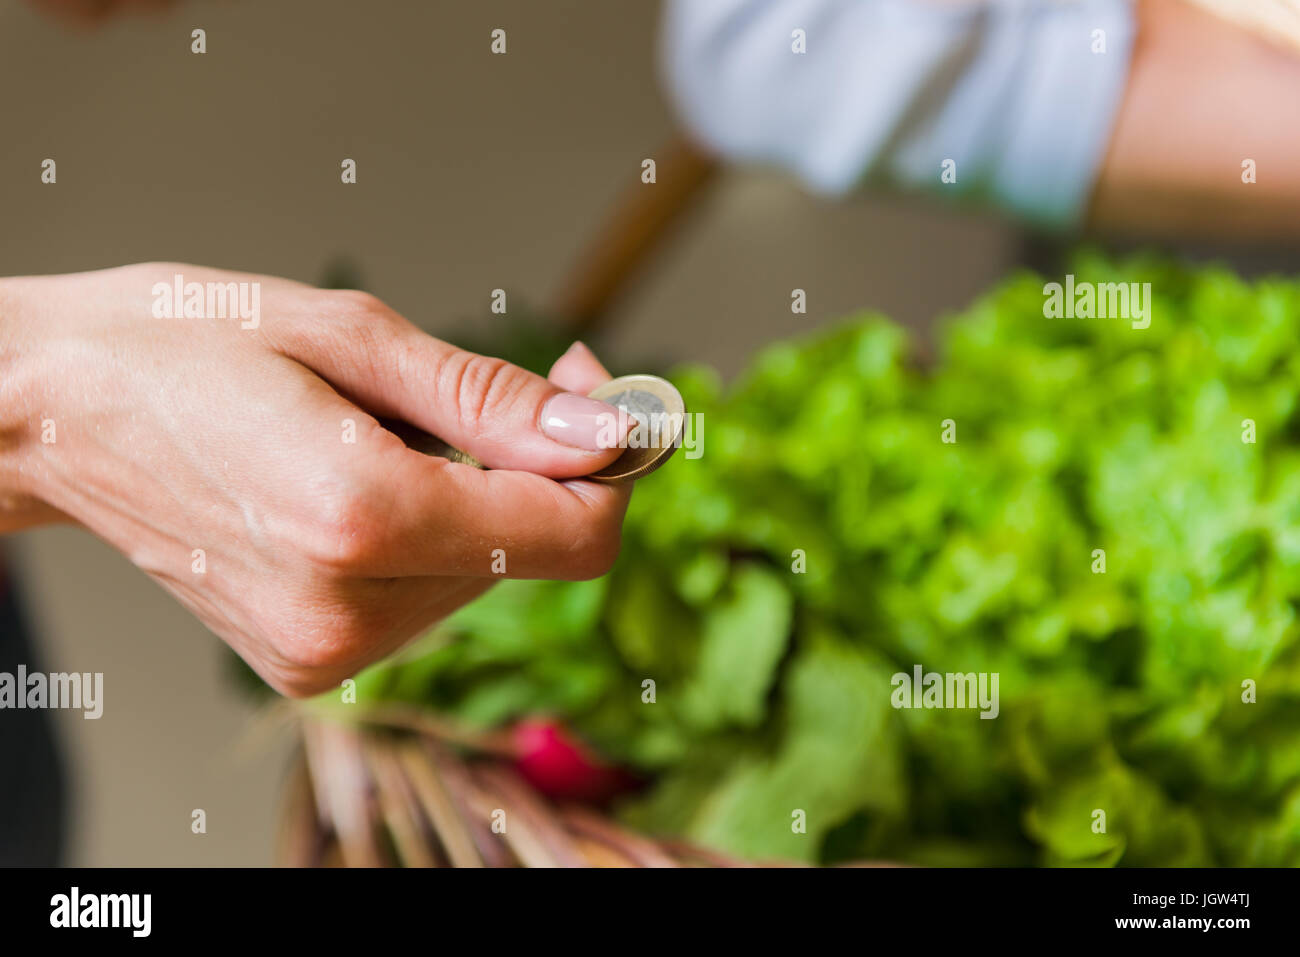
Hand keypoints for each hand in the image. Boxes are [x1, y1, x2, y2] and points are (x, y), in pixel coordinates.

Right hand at [0, 263, 631, 695]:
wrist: (54, 411)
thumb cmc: (180, 345)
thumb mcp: (350, 336)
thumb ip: (491, 401)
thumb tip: (604, 434)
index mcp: (359, 518)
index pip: (572, 537)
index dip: (613, 467)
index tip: (593, 397)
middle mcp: (346, 608)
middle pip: (533, 556)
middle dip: (539, 470)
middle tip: (487, 388)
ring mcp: (323, 648)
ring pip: (484, 577)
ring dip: (474, 502)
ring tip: (384, 435)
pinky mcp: (308, 660)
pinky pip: (426, 597)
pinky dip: (427, 536)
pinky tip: (361, 484)